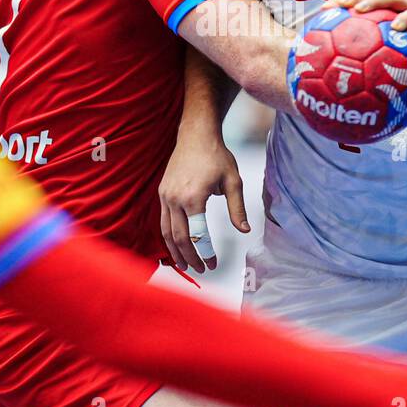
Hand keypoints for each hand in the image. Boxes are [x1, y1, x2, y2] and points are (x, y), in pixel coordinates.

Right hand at [159, 132, 248, 273]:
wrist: (195, 135)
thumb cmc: (217, 157)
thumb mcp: (233, 181)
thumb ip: (237, 209)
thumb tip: (244, 231)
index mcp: (193, 198)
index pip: (198, 235)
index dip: (205, 253)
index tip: (213, 265)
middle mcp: (175, 199)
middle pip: (179, 238)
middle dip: (190, 257)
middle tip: (201, 270)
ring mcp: (165, 196)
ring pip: (166, 232)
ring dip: (174, 251)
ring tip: (184, 265)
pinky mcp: (162, 193)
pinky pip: (162, 221)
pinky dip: (168, 237)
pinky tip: (176, 246)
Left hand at [324, 0, 406, 63]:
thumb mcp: (390, 58)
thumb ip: (371, 60)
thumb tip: (345, 78)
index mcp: (383, 13)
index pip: (359, 2)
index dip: (341, 3)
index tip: (322, 12)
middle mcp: (395, 6)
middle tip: (336, 6)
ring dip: (374, 2)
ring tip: (359, 10)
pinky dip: (403, 19)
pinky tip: (394, 27)